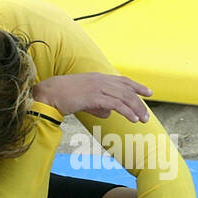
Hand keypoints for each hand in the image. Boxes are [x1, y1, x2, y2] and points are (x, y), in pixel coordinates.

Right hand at [31, 72, 151, 122]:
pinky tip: (133, 119)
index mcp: (98, 78)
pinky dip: (127, 112)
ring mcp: (97, 87)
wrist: (49, 94)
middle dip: (139, 101)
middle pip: (126, 89)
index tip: (148, 92)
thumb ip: (98, 106)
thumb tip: (108, 113)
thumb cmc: (63, 97)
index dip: (136, 86)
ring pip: (124, 97)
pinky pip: (116, 104)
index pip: (122, 81)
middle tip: (147, 114)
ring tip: (143, 119)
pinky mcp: (94, 96)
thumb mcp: (84, 101)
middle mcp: (100, 80)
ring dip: (136, 108)